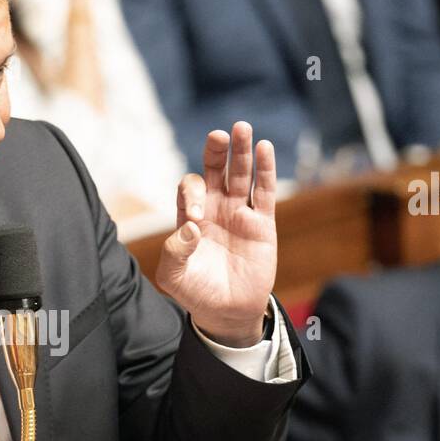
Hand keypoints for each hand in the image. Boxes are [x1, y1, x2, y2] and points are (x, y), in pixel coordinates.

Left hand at [158, 122, 277, 346]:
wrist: (226, 312)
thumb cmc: (196, 292)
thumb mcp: (173, 277)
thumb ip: (174, 253)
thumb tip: (191, 228)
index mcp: (190, 217)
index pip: (190, 189)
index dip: (192, 194)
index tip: (197, 218)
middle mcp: (215, 208)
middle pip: (215, 170)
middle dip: (215, 152)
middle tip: (218, 136)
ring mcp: (239, 213)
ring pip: (241, 174)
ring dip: (241, 152)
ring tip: (242, 128)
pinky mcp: (262, 223)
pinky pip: (264, 191)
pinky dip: (266, 170)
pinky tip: (264, 148)